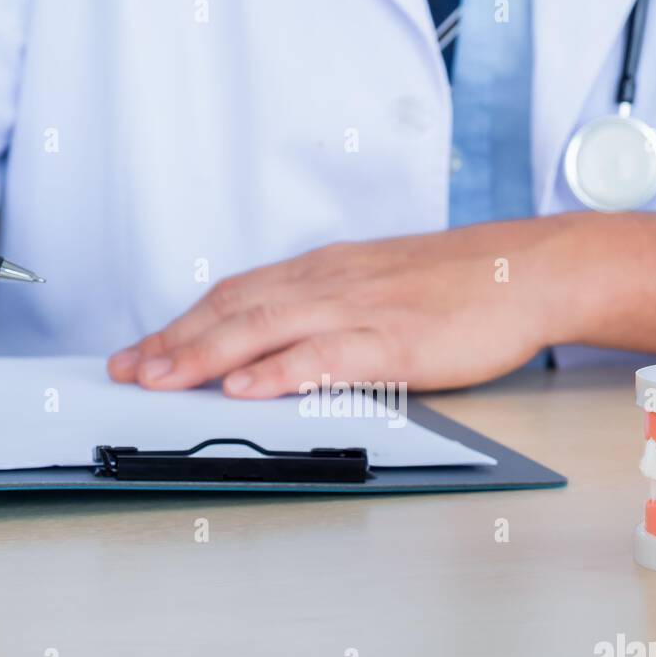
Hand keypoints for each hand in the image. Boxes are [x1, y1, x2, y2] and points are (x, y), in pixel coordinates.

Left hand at [107, 213, 655, 396]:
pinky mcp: (393, 340)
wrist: (529, 269)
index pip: (235, 295)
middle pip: (235, 310)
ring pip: (265, 329)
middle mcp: (329, 283)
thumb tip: (281, 344)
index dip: (182, 324)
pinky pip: (325, 357)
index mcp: (324, 272)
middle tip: (125, 370)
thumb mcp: (380, 285)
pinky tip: (245, 387)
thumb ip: (330, 309)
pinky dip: (279, 372)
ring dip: (205, 355)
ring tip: (158, 379)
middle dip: (173, 342)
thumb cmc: (461, 282)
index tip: (141, 349)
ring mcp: (359, 310)